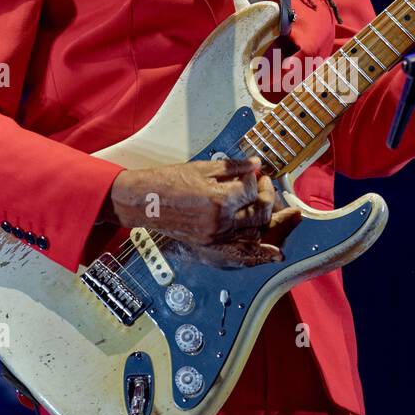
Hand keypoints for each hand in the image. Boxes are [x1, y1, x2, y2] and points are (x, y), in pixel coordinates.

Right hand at [106, 157, 301, 264]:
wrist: (143, 201)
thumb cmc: (167, 181)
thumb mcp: (202, 167)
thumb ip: (233, 167)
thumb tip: (255, 165)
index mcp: (218, 199)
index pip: (251, 189)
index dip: (256, 179)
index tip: (253, 173)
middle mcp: (219, 222)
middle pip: (259, 213)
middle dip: (267, 197)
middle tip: (263, 186)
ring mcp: (214, 236)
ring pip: (253, 232)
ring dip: (264, 219)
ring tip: (264, 206)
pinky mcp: (208, 245)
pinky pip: (240, 249)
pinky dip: (256, 248)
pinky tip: (272, 250)